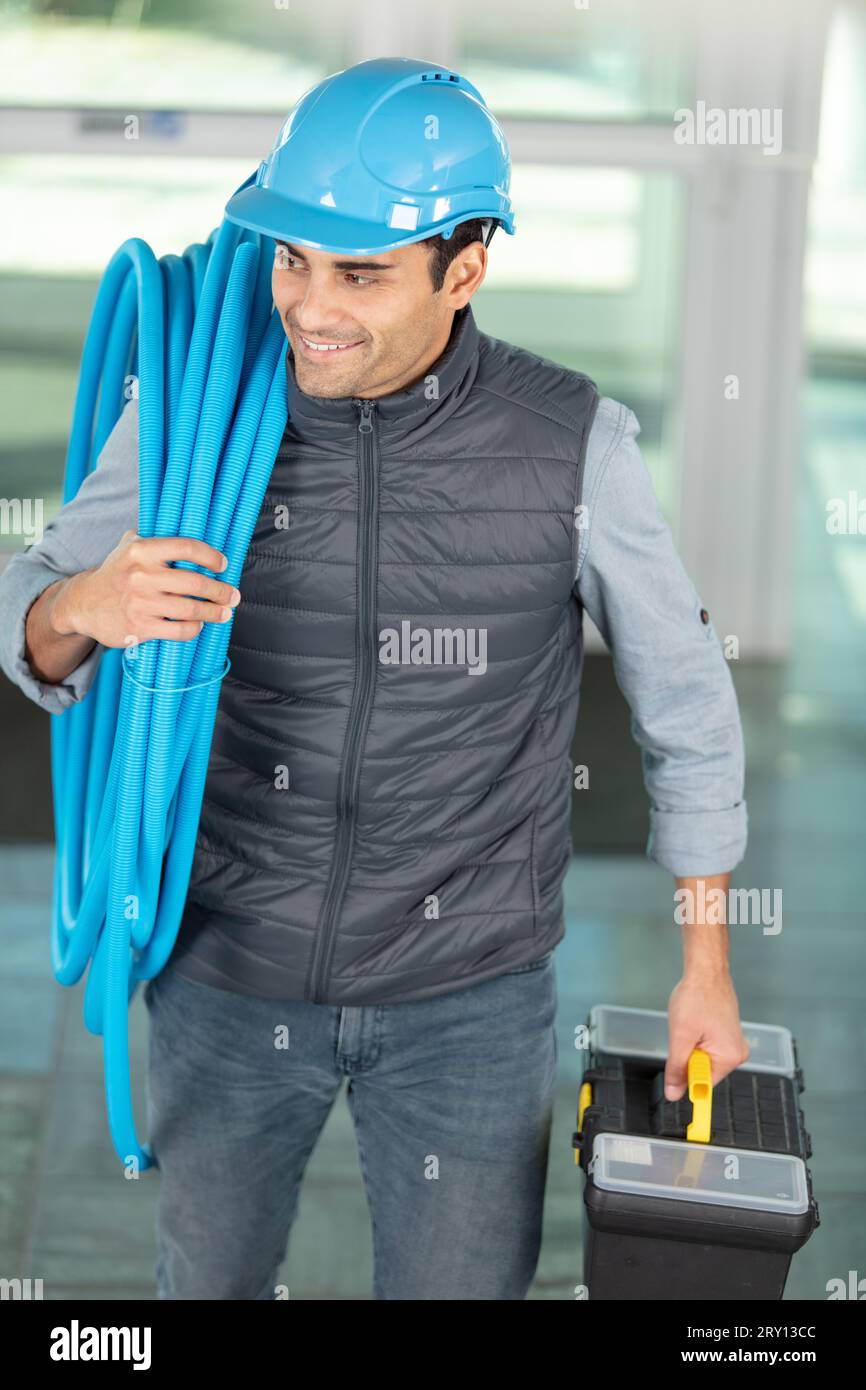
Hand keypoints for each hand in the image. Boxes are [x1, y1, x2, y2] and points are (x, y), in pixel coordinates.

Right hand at [53, 531, 239, 648]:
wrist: (83, 604)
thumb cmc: (115, 573)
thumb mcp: (127, 547)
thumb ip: (154, 538)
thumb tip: (190, 527)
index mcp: (141, 551)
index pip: (186, 548)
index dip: (211, 556)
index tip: (222, 565)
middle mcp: (141, 576)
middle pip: (195, 583)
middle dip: (221, 591)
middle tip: (233, 595)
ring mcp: (141, 603)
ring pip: (191, 609)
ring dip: (214, 612)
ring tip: (225, 612)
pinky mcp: (140, 627)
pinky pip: (179, 630)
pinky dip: (194, 628)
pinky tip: (198, 625)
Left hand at [664, 970, 749, 1100]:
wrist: (705, 971)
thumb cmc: (696, 997)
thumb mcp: (680, 1037)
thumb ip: (677, 1068)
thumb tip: (673, 1094)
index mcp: (729, 1058)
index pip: (703, 1085)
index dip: (686, 1076)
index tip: (676, 1065)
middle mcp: (737, 1053)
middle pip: (703, 1071)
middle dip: (688, 1056)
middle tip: (685, 1034)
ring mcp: (733, 1043)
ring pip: (702, 1057)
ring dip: (691, 1045)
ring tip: (691, 1025)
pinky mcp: (728, 1034)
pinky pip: (707, 1046)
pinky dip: (696, 1037)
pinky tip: (695, 1021)